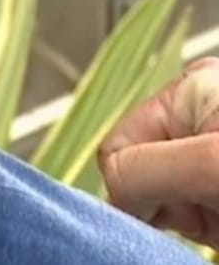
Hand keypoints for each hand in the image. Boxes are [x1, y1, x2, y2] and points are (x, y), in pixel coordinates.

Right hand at [99, 58, 218, 246]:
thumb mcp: (209, 162)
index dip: (135, 184)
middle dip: (170, 205)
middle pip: (142, 176)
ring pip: (170, 202)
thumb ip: (141, 170)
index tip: (173, 204)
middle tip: (210, 207)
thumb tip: (113, 196)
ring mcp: (212, 156)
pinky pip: (195, 217)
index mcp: (187, 91)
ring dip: (194, 222)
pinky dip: (208, 230)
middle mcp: (198, 120)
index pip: (116, 148)